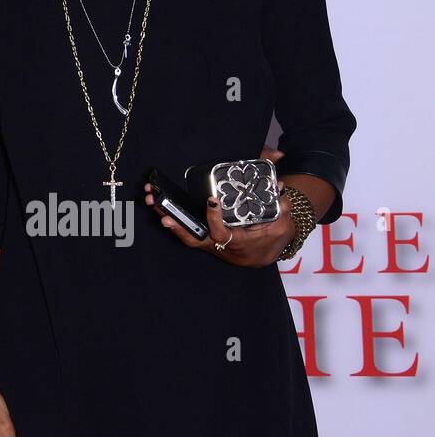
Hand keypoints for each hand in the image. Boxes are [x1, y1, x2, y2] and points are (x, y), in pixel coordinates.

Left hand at [144, 175, 294, 267]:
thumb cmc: (274, 235)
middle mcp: (221, 246)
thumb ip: (281, 203)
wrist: (267, 252)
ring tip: (154, 204)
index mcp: (239, 242)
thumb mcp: (283, 220)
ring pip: (186, 236)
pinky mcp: (204, 240)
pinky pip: (186, 233)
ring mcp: (210, 244)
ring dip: (169, 221)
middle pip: (195, 238)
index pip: (223, 233)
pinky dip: (172, 221)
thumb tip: (279, 185)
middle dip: (177, 226)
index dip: (215, 219)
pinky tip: (158, 207)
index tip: (211, 202)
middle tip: (163, 213)